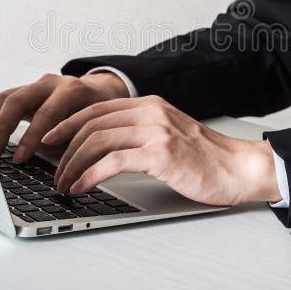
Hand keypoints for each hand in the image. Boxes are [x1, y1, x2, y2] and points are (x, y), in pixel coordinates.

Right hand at [0, 72, 128, 161]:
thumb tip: (67, 171)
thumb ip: (82, 140)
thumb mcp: (98, 125)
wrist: (101, 92)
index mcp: (72, 90)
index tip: (19, 160)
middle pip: (16, 100)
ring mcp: (34, 86)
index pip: (46, 113)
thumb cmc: (101, 112)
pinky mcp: (23, 91)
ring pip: (3, 98)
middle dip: (1, 129)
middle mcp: (50, 84)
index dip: (31, 137)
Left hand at [43, 95, 281, 205]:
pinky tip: (81, 186)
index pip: (98, 108)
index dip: (69, 123)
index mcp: (151, 104)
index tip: (50, 138)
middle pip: (92, 124)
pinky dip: (90, 175)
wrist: (239, 168)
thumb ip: (141, 132)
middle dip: (65, 148)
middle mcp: (151, 112)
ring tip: (64, 183)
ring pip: (97, 141)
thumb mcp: (169, 134)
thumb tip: (103, 147)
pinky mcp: (161, 153)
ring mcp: (156, 131)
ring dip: (73, 164)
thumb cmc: (206, 158)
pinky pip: (112, 161)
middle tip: (55, 170)